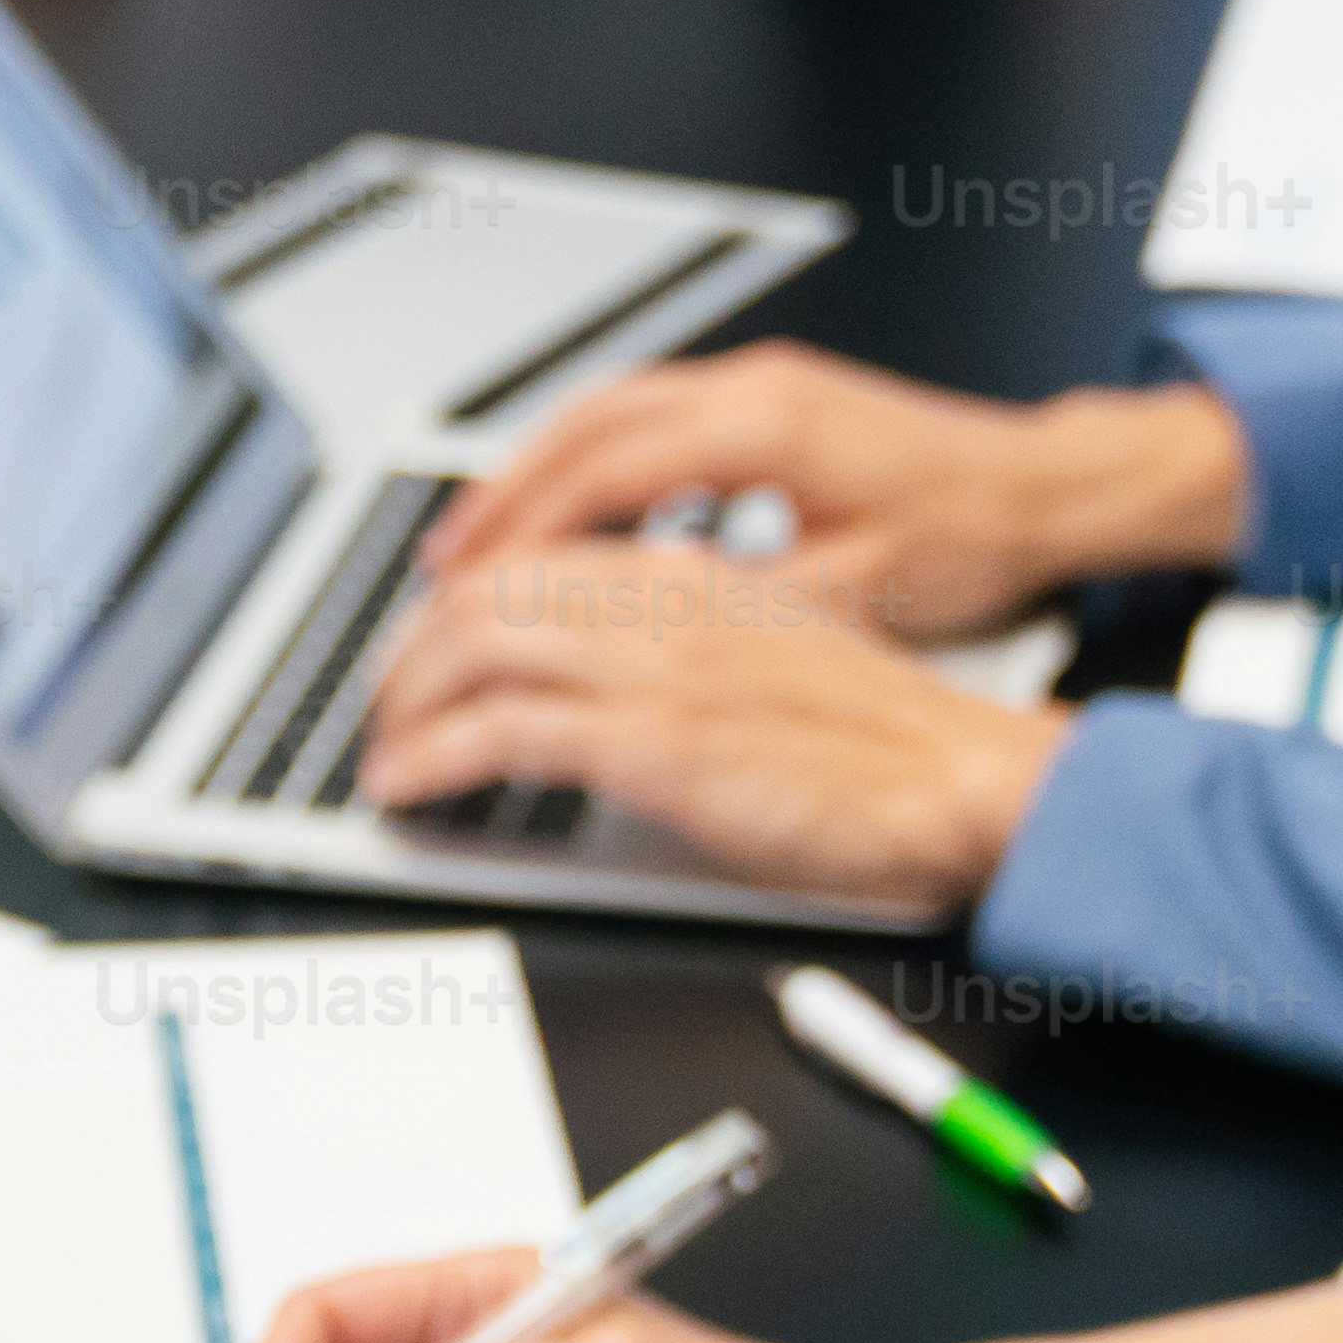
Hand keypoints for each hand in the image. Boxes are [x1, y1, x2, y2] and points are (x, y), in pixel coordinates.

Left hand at [358, 540, 1073, 916]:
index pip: (540, 559)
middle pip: (487, 590)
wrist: (955, 777)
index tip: (428, 645)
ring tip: (386, 748)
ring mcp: (655, 666)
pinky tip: (410, 784)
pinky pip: (502, 732)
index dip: (461, 601)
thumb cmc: (888, 740)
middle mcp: (664, 601)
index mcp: (695, 575)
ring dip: (406, 700)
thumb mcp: (777, 658)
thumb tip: (621, 684)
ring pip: (475, 644)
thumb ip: (695, 648)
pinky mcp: (652, 742)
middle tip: (386, 701)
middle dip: (411, 648)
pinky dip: (434, 756)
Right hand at [421, 344, 1245, 635]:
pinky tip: (572, 518)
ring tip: (485, 545)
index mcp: (766, 429)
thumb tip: (651, 640)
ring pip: (611, 412)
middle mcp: (754, 389)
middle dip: (503, 496)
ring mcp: (761, 385)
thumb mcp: (854, 592)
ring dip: (540, 475)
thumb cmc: (974, 534)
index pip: (606, 469)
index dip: (524, 529)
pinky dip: (593, 465)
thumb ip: (742, 605)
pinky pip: (650, 419)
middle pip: (586, 425)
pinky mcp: (772, 400)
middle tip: (442, 566)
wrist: (1045, 488)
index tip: (467, 580)